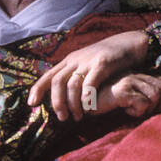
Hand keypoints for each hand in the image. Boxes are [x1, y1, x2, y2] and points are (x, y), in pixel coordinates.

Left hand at [28, 30, 150, 121]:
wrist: (128, 43)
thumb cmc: (107, 59)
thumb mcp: (86, 64)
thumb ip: (75, 76)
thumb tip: (64, 97)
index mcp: (69, 61)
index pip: (48, 75)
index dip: (37, 89)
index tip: (32, 104)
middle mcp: (76, 60)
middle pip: (57, 82)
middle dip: (57, 102)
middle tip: (63, 118)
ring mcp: (88, 61)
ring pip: (72, 84)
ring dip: (72, 104)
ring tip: (77, 116)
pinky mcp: (102, 64)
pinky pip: (90, 83)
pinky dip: (87, 97)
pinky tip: (89, 107)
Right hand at [101, 72, 160, 118]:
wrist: (83, 103)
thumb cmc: (105, 103)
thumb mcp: (128, 99)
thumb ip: (143, 99)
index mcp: (138, 75)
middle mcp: (135, 75)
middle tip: (146, 113)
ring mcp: (128, 81)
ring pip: (155, 95)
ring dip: (148, 109)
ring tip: (133, 111)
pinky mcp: (122, 90)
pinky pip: (142, 103)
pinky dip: (137, 112)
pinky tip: (125, 111)